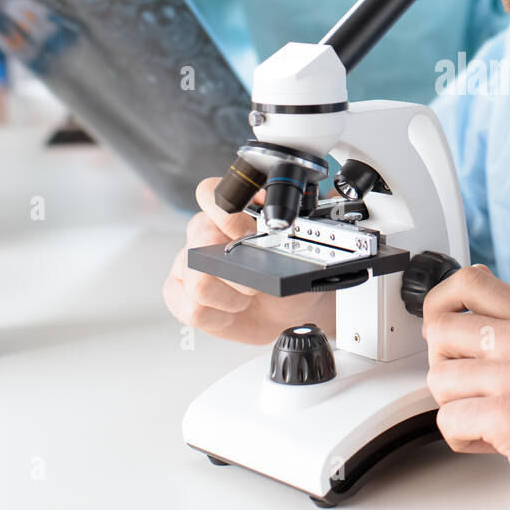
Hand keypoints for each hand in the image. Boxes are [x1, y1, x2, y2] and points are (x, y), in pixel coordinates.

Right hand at [162, 177, 334, 343]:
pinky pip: (190, 308)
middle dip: (239, 267)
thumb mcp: (306, 240)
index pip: (210, 193)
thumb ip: (308, 217)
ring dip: (232, 296)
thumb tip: (329, 201)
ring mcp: (187, 264)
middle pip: (200, 240)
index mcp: (229, 209)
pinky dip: (219, 316)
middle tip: (259, 278)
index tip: (249, 233)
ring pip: (197, 281)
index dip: (228, 214)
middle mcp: (204, 232)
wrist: (289, 307)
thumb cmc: (292, 269)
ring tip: (248, 297)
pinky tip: (233, 311)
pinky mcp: (180, 295)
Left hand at [422, 265, 509, 509]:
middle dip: (445, 366)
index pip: (470, 281)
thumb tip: (467, 282)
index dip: (439, 301)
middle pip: (440, 330)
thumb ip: (506, 318)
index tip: (438, 325)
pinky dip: (461, 437)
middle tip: (474, 388)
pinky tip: (493, 439)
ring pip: (438, 378)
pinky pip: (447, 419)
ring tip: (490, 415)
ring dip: (454, 406)